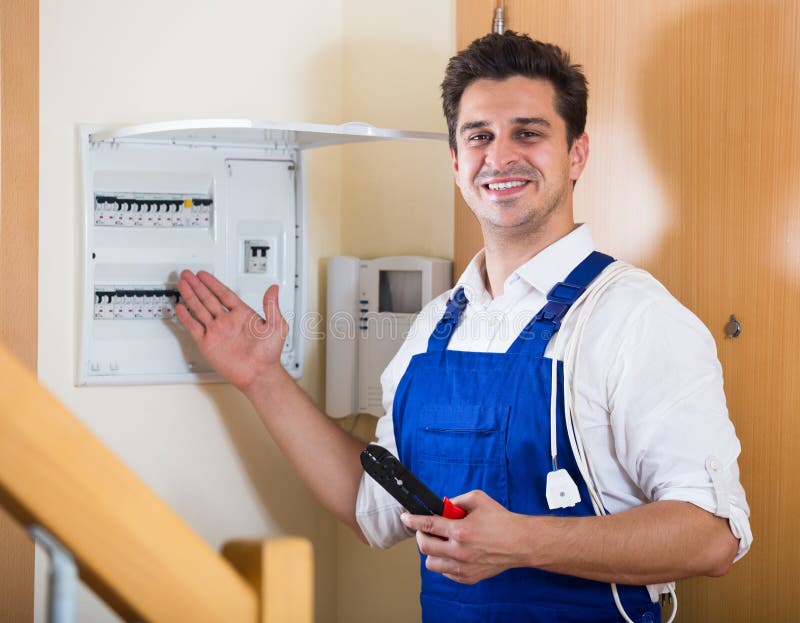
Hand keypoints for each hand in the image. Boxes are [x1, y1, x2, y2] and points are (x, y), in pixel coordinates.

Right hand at [175, 270, 287, 391]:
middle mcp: (227, 322)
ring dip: (190, 296)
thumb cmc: (269, 354)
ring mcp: (217, 332)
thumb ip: (272, 306)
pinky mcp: (208, 344)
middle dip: (197, 285)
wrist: (259, 374)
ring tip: (182, 284)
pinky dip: (187, 317)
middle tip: (188, 274)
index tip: (203, 275)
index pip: (224, 294)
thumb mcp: (276, 326)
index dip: (213, 283)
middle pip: (208, 298)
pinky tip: (181, 308)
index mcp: (242, 315)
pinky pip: (194, 327)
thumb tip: (273, 289)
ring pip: (199, 309)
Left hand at [400, 490, 527, 584]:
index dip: (412, 520)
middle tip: (426, 529)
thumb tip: (443, 506)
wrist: (520, 543)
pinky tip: (452, 552)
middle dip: (420, 535)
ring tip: (441, 542)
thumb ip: (457, 500)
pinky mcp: (468, 577)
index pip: (428, 525)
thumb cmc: (502, 521)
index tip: (405, 517)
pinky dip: (444, 562)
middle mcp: (460, 551)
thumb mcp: (479, 499)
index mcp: (461, 530)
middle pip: (424, 546)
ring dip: (431, 551)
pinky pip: (445, 572)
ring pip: (431, 563)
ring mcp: (463, 567)